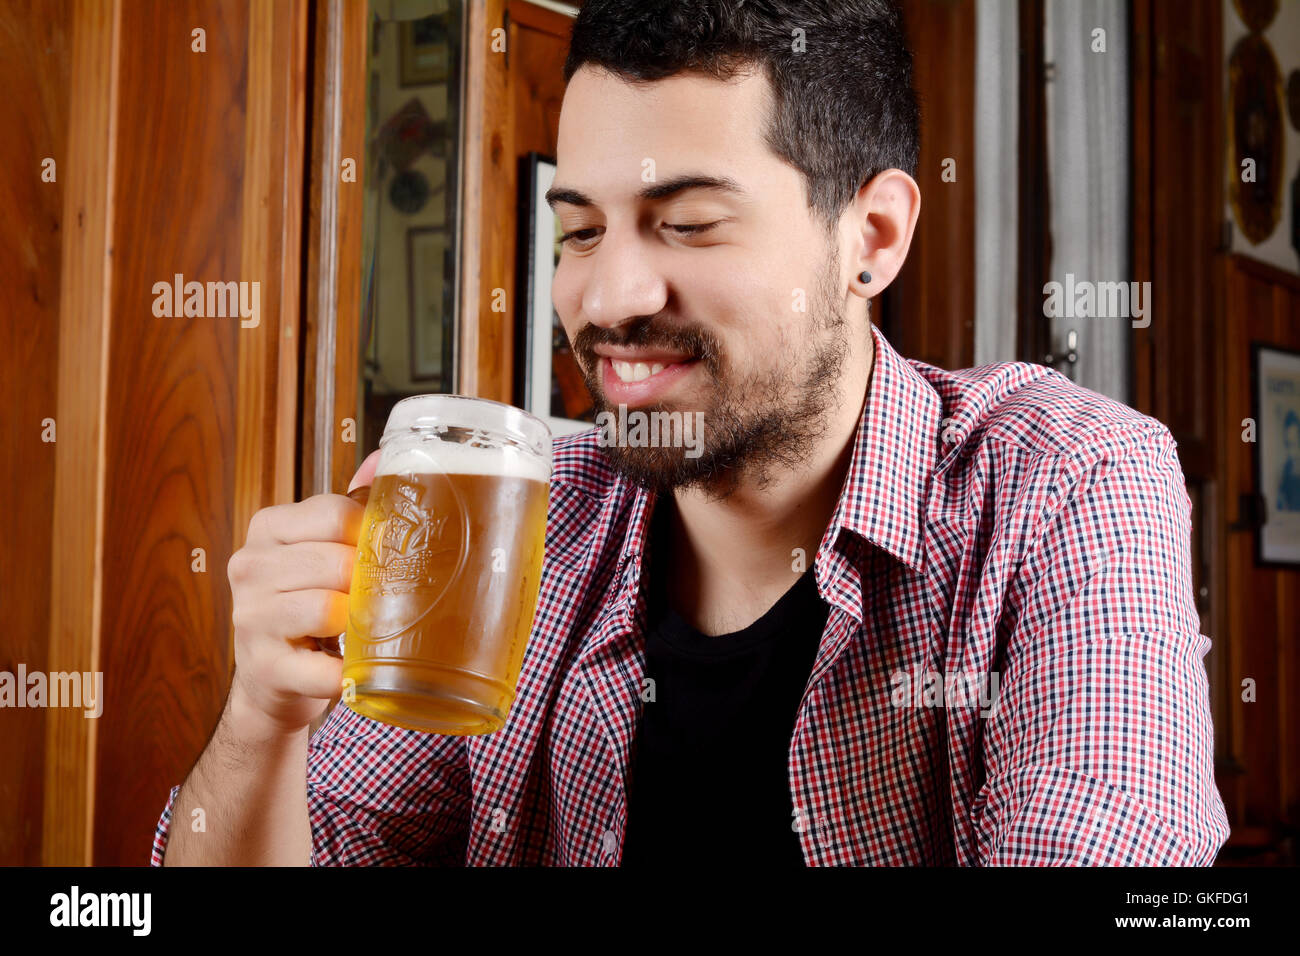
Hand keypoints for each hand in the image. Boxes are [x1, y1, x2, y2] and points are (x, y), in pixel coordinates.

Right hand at [226, 450, 381, 733]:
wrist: (274, 678)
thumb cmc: (309, 601)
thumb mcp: (323, 546)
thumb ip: (352, 503)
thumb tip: (385, 456)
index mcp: (269, 528)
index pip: (335, 514)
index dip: (371, 535)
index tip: (384, 554)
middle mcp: (250, 567)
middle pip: (335, 561)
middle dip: (369, 582)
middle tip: (385, 597)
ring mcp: (251, 618)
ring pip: (325, 607)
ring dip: (359, 622)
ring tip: (368, 628)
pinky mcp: (265, 668)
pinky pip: (320, 668)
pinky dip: (346, 672)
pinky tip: (356, 668)